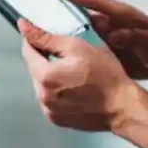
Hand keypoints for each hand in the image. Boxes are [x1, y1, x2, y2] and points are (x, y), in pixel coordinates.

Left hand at [18, 19, 141, 132]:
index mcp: (45, 77)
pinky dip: (57, 90)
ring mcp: (49, 110)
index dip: (34, 39)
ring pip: (42, 84)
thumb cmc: (106, 76)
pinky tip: (74, 86)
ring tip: (73, 72)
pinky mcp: (57, 119)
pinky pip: (50, 99)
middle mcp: (43, 96)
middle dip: (45, 58)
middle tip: (68, 55)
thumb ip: (47, 38)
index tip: (42, 34)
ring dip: (51, 75)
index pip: (27, 51)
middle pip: (34, 68)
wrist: (122, 105)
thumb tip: (25, 28)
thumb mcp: (77, 47)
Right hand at [50, 0, 147, 80]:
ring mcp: (107, 35)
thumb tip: (115, 36)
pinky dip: (72, 48)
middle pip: (80, 14)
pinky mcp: (106, 49)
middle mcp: (110, 22)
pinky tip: (59, 55)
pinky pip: (85, 46)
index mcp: (120, 14)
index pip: (92, 0)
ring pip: (80, 31)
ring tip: (41, 35)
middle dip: (59, 12)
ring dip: (64, 33)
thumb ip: (134, 39)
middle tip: (37, 12)